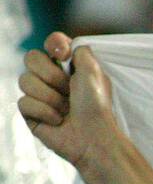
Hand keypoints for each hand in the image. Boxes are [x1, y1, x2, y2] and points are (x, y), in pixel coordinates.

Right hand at [17, 32, 120, 173]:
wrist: (94, 138)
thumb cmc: (97, 107)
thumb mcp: (94, 72)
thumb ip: (80, 50)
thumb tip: (67, 44)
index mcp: (69, 68)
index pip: (50, 44)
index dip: (54, 45)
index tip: (63, 54)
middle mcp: (52, 79)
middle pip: (31, 58)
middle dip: (51, 75)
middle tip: (68, 90)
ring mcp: (39, 95)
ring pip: (25, 80)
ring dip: (50, 97)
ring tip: (66, 110)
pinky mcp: (31, 113)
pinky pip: (24, 102)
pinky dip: (44, 112)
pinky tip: (58, 121)